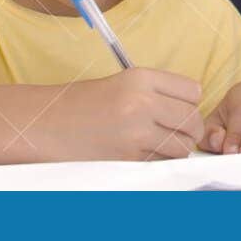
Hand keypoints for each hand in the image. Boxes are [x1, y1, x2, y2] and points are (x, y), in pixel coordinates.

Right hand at [34, 68, 204, 161]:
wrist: (46, 125)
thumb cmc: (83, 104)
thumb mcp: (122, 84)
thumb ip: (156, 92)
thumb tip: (191, 109)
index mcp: (141, 77)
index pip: (193, 91)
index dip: (190, 103)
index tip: (180, 110)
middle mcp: (142, 101)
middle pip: (193, 119)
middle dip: (190, 130)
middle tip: (178, 134)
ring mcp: (136, 132)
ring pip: (182, 146)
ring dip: (176, 150)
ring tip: (159, 146)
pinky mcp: (129, 158)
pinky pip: (161, 162)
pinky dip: (158, 162)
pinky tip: (142, 155)